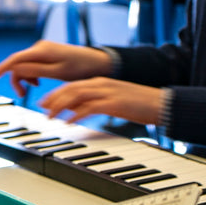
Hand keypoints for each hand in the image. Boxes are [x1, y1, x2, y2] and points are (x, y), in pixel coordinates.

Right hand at [0, 40, 112, 97]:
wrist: (97, 63)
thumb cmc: (81, 68)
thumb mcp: (59, 72)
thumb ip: (37, 70)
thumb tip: (16, 69)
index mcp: (42, 51)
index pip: (16, 58)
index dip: (3, 68)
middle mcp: (40, 47)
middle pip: (18, 63)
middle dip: (18, 79)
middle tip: (23, 95)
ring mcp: (43, 50)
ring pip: (25, 65)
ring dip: (25, 78)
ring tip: (34, 88)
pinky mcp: (47, 55)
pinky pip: (33, 65)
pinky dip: (33, 75)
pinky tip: (38, 82)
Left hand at [38, 78, 162, 124]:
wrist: (163, 103)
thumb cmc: (143, 104)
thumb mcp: (116, 101)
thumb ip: (98, 102)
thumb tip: (81, 110)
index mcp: (102, 82)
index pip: (73, 85)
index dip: (56, 93)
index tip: (45, 102)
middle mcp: (102, 84)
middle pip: (70, 88)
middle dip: (53, 99)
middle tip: (42, 109)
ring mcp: (108, 93)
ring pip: (76, 96)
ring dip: (60, 106)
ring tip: (51, 117)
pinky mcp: (114, 103)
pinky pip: (89, 108)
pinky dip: (76, 114)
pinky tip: (69, 122)